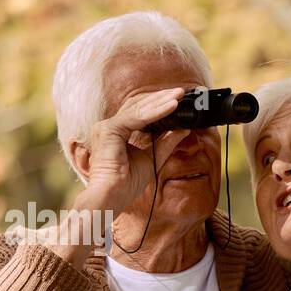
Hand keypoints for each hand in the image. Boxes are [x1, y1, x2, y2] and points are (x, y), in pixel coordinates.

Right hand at [77, 87, 193, 214]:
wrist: (112, 198)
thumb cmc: (126, 184)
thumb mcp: (153, 159)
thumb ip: (166, 143)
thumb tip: (183, 129)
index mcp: (117, 133)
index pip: (139, 112)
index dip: (158, 105)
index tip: (178, 100)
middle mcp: (110, 127)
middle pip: (138, 106)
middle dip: (161, 98)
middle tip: (182, 92)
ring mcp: (107, 127)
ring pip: (138, 108)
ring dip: (161, 101)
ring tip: (179, 95)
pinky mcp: (109, 130)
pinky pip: (136, 117)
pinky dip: (156, 112)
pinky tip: (171, 107)